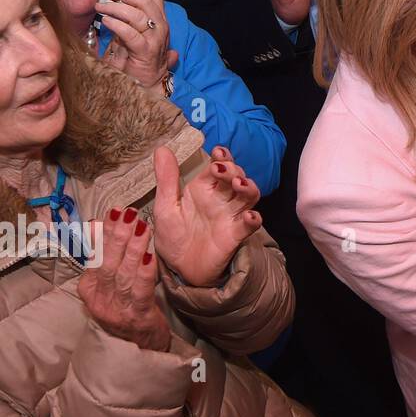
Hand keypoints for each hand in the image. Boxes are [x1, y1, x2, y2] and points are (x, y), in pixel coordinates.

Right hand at [77, 207, 171, 351]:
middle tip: (129, 213)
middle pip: (108, 263)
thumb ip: (106, 256)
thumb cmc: (127, 307)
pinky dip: (144, 273)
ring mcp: (116, 309)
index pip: (96, 255)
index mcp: (90, 288)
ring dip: (133, 249)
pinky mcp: (136, 317)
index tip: (114, 211)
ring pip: (123, 275)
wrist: (140, 345)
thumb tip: (98, 224)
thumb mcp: (111, 283)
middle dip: (118, 236)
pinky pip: (140, 292)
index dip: (106, 232)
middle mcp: (99, 299)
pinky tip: (149, 257)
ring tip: (141, 227)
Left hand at [96, 0, 172, 93]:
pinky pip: (131, 34)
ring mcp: (155, 39)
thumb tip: (111, 1)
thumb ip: (127, 20)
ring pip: (137, 14)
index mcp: (159, 20)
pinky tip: (105, 22)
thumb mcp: (133, 34)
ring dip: (115, 8)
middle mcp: (161, 27)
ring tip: (100, 8)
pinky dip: (117, 25)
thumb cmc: (136, 60)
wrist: (146, 85)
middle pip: (145, 0)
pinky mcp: (146, 52)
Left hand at [152, 145, 261, 287]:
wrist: (179, 268)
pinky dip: (253, 219)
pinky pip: (249, 225)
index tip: (218, 151)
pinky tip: (249, 216)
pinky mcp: (235, 236)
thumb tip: (161, 148)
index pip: (217, 166)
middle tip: (221, 169)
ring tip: (239, 183)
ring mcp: (230, 216)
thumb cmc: (173, 236)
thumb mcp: (165, 207)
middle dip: (233, 169)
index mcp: (204, 189)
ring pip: (248, 196)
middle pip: (236, 177)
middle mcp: (221, 199)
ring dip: (248, 187)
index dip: (222, 157)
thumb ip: (166, 179)